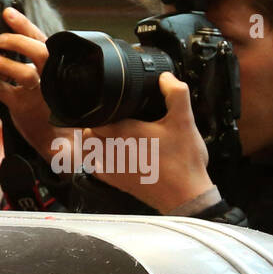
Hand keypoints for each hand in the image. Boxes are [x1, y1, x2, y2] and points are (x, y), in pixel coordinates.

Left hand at [0, 7, 76, 163]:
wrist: (57, 136)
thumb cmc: (48, 98)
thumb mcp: (46, 74)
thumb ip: (32, 57)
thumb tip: (8, 33)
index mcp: (55, 64)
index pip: (43, 40)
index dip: (25, 26)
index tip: (8, 13)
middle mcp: (50, 76)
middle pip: (42, 54)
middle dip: (21, 43)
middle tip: (1, 38)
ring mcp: (37, 93)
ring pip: (26, 75)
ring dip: (6, 65)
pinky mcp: (22, 106)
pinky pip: (3, 92)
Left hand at [77, 72, 212, 213]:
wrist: (184, 195)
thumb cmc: (183, 161)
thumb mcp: (185, 121)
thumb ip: (176, 94)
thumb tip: (165, 78)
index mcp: (123, 131)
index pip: (95, 116)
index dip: (101, 109)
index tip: (111, 106)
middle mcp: (110, 149)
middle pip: (89, 131)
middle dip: (98, 122)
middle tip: (114, 118)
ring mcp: (109, 166)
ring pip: (88, 148)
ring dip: (95, 139)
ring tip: (112, 134)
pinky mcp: (113, 180)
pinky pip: (93, 165)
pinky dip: (97, 157)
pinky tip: (112, 153)